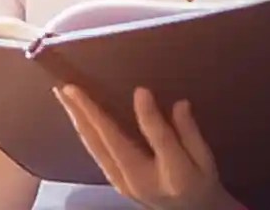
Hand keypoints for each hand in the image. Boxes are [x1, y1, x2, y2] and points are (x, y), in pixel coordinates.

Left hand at [55, 85, 241, 209]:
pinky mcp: (114, 181)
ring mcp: (123, 183)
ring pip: (96, 147)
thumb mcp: (205, 159)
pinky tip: (76, 116)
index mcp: (174, 174)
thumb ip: (190, 132)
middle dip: (88, 113)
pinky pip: (95, 152)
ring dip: (78, 119)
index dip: (150, 115)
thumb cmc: (199, 183)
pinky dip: (83, 131)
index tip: (141, 90)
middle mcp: (142, 181)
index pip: (160, 140)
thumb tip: (179, 104)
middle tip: (70, 87)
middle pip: (111, 143)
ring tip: (64, 94)